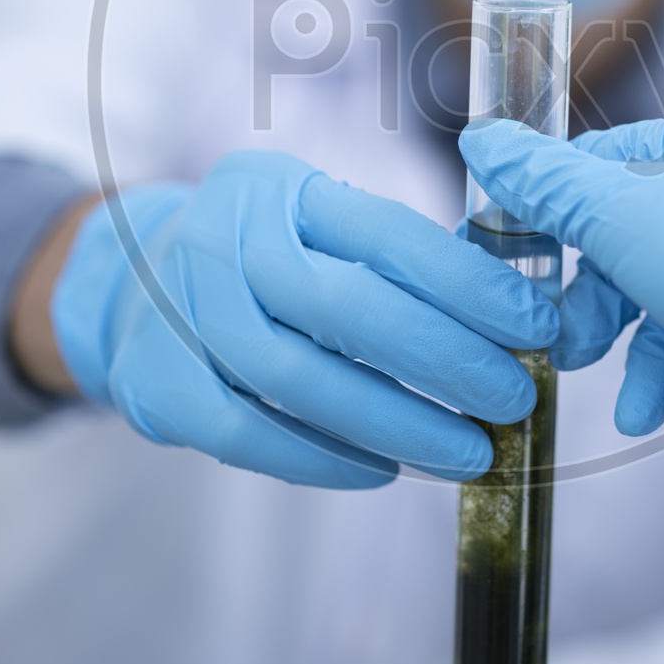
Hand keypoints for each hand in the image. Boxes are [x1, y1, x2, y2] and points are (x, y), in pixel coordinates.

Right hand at [51, 150, 556, 485]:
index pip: (388, 235)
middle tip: (513, 399)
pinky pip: (252, 435)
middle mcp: (229, 240)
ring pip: (303, 380)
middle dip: (447, 359)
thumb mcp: (313, 222)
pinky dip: (324, 460)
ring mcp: (186, 312)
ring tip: (468, 453)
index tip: (535, 328)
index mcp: (284, 190)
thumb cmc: (260, 255)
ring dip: (398, 425)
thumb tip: (507, 312)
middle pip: (349, 308)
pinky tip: (385, 473)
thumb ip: (389, 256)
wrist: (128, 282)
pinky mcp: (160, 384)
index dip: (469, 285)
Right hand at [461, 113, 663, 434]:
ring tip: (632, 415)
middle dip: (600, 314)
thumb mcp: (618, 216)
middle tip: (569, 356)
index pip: (601, 170)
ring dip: (648, 368)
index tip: (511, 269)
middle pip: (636, 252)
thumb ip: (546, 187)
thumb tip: (482, 143)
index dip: (550, 220)